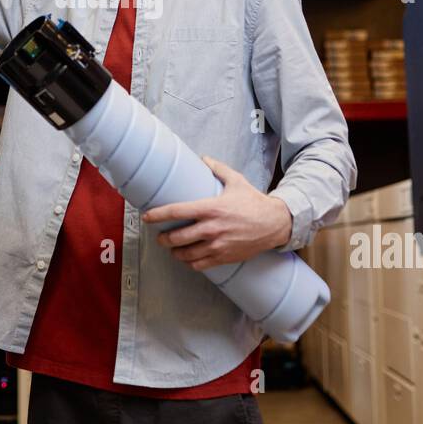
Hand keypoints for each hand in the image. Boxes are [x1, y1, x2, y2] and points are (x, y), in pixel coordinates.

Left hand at [142, 156, 292, 270]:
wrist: (274, 224)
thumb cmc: (254, 202)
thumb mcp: (236, 181)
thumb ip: (218, 169)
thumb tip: (204, 159)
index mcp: (211, 208)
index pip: (176, 211)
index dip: (157, 215)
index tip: (147, 216)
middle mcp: (211, 228)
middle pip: (176, 237)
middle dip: (163, 238)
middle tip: (159, 236)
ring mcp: (217, 245)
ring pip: (185, 253)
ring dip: (174, 252)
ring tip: (172, 248)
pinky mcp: (224, 257)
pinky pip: (199, 264)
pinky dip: (190, 262)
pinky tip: (187, 258)